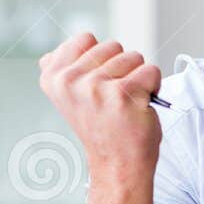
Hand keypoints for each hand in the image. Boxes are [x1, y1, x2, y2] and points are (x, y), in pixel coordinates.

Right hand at [38, 32, 162, 185]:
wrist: (118, 165)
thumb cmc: (103, 129)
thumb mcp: (71, 99)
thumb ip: (62, 74)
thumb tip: (49, 55)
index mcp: (53, 77)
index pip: (86, 38)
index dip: (101, 59)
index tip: (98, 86)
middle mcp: (70, 80)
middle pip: (113, 45)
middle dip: (122, 68)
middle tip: (115, 99)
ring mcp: (95, 86)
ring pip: (134, 56)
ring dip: (138, 78)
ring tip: (127, 103)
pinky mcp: (123, 94)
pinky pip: (151, 71)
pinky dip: (154, 87)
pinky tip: (140, 107)